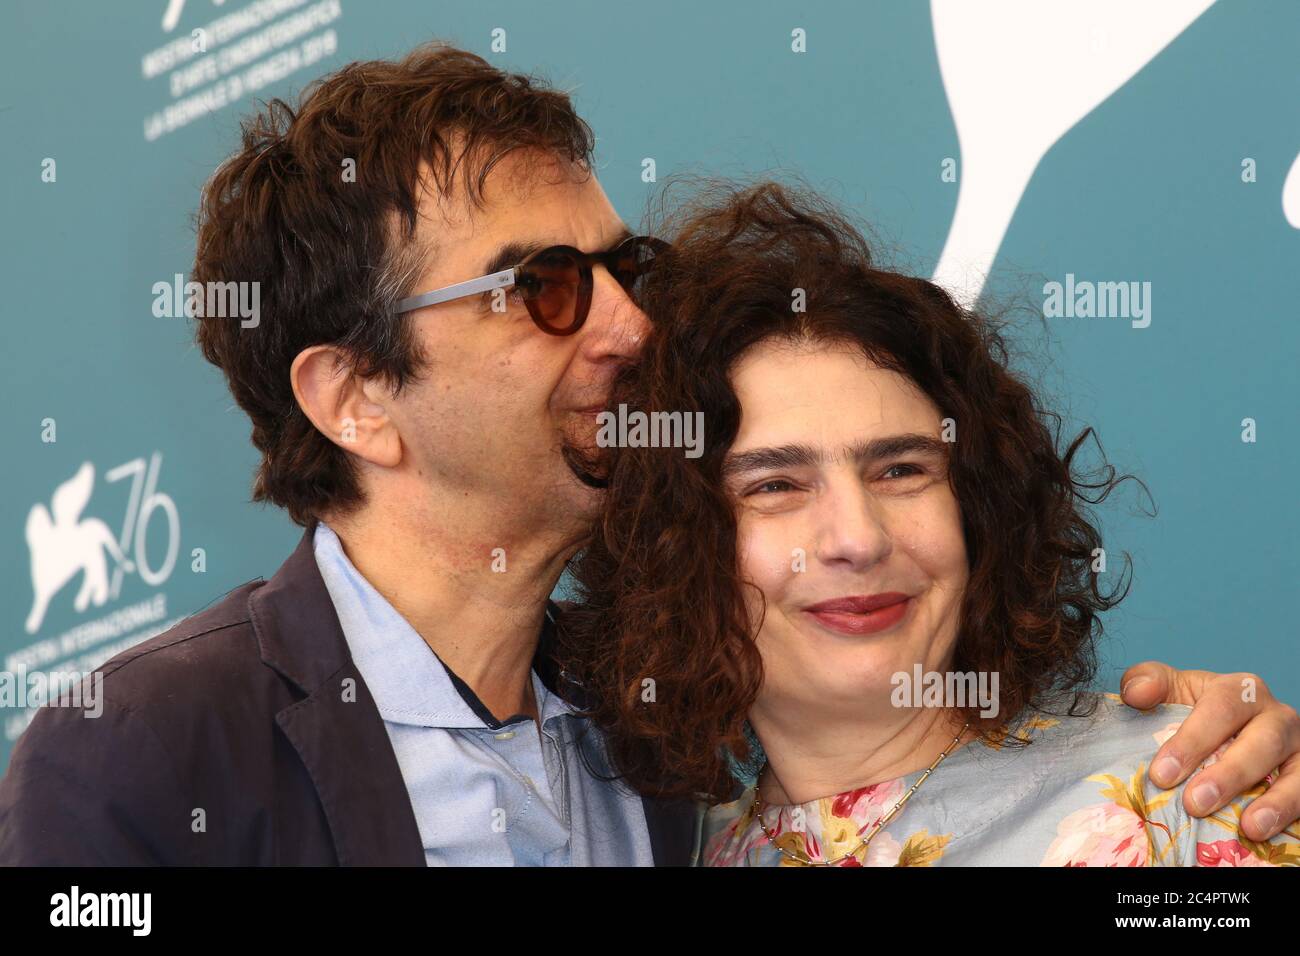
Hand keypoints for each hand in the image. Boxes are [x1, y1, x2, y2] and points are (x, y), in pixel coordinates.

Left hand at [1120, 662, 1299, 840]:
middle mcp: (1276, 717)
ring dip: (1275, 801)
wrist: (1231, 734)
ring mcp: (1299, 750)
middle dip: (1228, 774)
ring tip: (1248, 827)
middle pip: (1262, 741)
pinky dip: (1291, 814)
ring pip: (1297, 773)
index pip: (1220, 708)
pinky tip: (1267, 832)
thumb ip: (1147, 682)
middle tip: (1194, 803)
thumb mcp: (1172, 692)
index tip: (1162, 774)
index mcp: (1240, 691)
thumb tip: (1135, 694)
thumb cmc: (1195, 714)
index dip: (1192, 740)